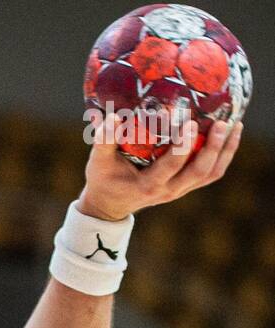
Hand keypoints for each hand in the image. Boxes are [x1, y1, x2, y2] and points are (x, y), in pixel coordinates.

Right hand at [79, 110, 242, 221]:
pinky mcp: (185, 187)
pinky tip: (230, 134)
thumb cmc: (103, 180)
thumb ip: (104, 141)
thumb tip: (112, 116)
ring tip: (235, 125)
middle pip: (198, 172)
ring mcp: (179, 190)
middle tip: (221, 123)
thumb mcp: (97, 163)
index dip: (183, 148)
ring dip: (224, 152)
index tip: (190, 123)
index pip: (170, 167)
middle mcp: (168, 190)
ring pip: (210, 174)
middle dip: (212, 149)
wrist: (109, 205)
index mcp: (148, 185)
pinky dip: (223, 155)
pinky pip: (210, 173)